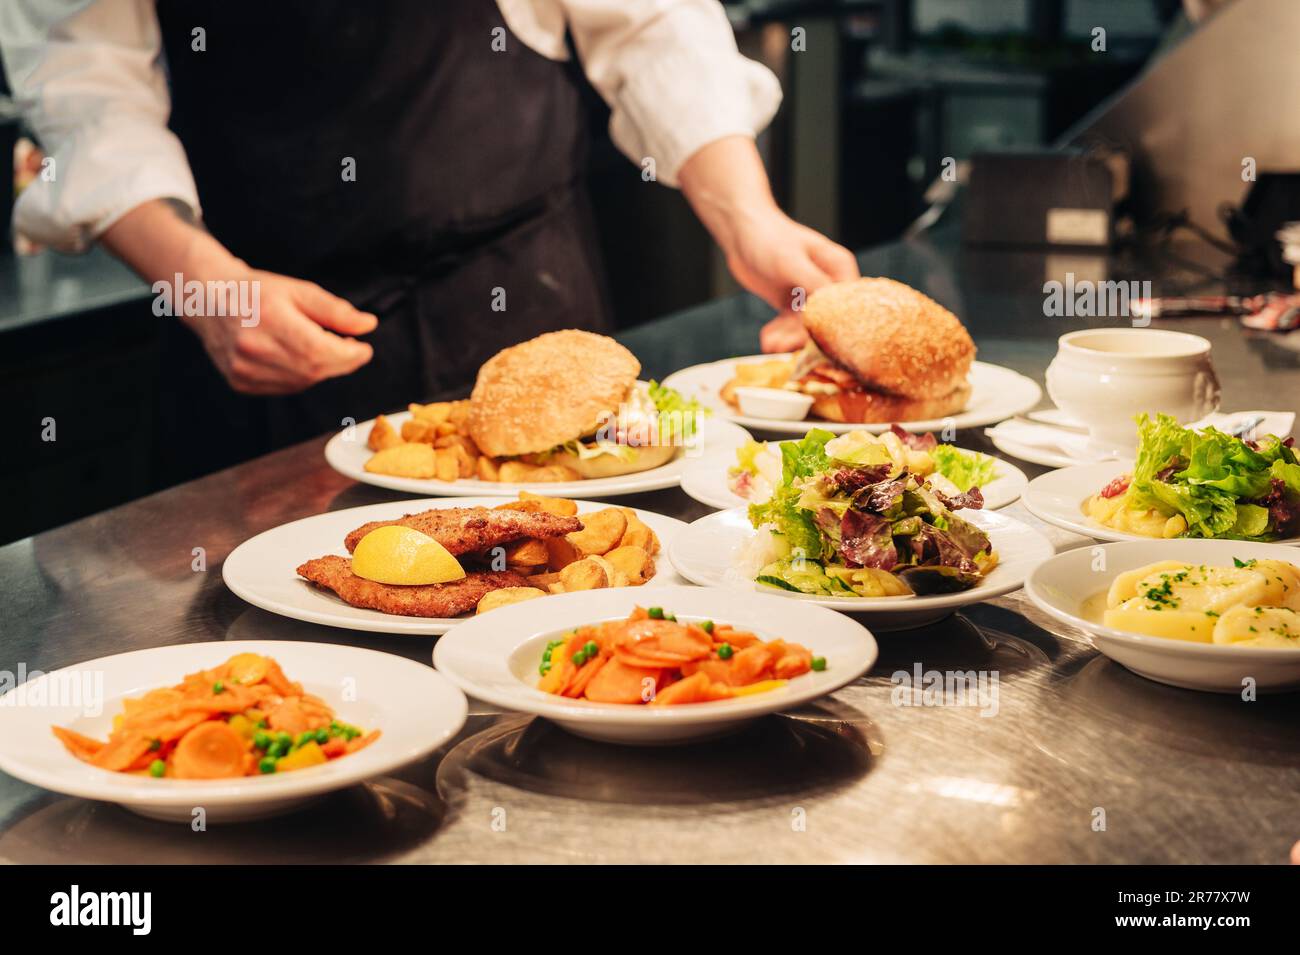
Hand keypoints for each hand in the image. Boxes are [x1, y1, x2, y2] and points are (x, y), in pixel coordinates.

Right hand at [183, 269, 376, 394]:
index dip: (349, 354)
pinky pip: (285, 387)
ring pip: (302, 382)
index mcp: (270, 320)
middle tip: (348, 347)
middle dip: (340, 362)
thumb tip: (368, 326)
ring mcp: (244, 369)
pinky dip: (300, 377)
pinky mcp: (240, 382)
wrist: (208, 300)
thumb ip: (335, 311)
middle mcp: (253, 348)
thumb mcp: (299, 291)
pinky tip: (296, 357)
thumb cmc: (258, 292)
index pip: (320, 351)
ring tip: (319, 347)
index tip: (363, 348)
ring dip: (320, 369)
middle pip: (314, 369)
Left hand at [724, 206, 858, 351]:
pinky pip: (789, 327)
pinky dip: (778, 335)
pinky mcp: (792, 303)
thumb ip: (815, 283)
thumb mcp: (791, 261)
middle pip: (825, 321)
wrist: (740, 232)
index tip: (815, 344)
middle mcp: (829, 284)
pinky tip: (766, 339)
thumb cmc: (768, 238)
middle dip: (804, 338)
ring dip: (787, 340)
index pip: (847, 306)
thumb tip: (836, 309)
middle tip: (782, 347)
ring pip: (804, 327)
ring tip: (770, 345)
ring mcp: (810, 295)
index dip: (834, 329)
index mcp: (839, 269)